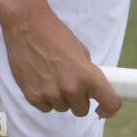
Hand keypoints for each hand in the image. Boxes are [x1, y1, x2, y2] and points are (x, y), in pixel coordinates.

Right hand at [0, 9, 120, 118]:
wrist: (27, 26)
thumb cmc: (55, 35)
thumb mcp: (81, 52)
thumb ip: (88, 73)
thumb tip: (90, 89)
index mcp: (88, 76)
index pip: (109, 103)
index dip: (109, 110)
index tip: (103, 109)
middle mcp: (71, 89)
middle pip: (81, 110)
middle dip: (78, 100)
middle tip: (69, 83)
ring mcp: (52, 95)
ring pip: (62, 108)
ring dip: (59, 98)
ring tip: (50, 76)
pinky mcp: (33, 97)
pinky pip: (45, 107)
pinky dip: (44, 98)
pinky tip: (40, 80)